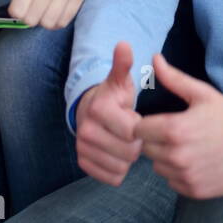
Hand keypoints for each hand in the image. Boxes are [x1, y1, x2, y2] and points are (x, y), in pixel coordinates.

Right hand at [75, 41, 143, 184]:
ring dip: (127, 158)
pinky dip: (119, 169)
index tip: (134, 118)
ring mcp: (82, 149)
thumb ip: (122, 65)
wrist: (90, 112)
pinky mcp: (83, 163)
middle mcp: (86, 130)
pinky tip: (116, 154)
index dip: (140, 128)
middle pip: (129, 153)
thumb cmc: (112, 98)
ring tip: (122, 142)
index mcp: (98, 109)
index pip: (132, 132)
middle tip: (130, 132)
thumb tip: (124, 44)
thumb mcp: (119, 81)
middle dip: (135, 144)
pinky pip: (113, 178)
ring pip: (122, 168)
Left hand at [135, 53, 222, 197]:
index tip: (158, 122)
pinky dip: (178, 174)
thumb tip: (154, 58)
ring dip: (166, 158)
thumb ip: (174, 78)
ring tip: (186, 147)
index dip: (146, 124)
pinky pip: (172, 182)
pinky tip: (194, 161)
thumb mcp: (202, 93)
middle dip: (155, 141)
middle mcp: (177, 156)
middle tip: (174, 134)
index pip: (139, 130)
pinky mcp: (195, 190)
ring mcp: (186, 176)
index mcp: (174, 130)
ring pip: (158, 167)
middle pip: (146, 149)